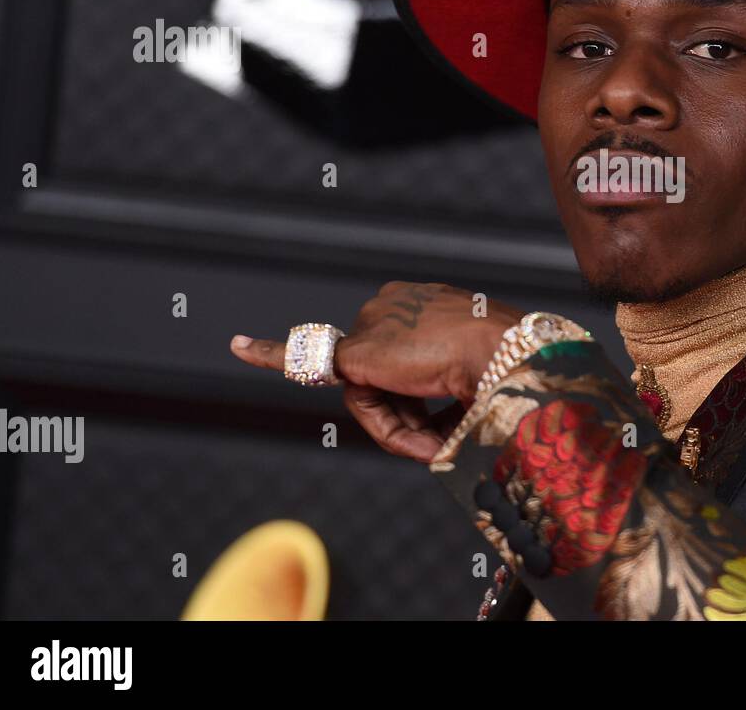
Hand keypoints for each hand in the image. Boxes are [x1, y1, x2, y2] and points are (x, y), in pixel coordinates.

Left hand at [230, 282, 524, 461]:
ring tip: (436, 441)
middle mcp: (398, 305)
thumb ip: (455, 393)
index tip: (435, 386)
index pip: (407, 352)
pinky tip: (237, 345)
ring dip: (402, 427)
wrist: (507, 356)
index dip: (419, 389)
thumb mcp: (479, 376)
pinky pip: (305, 361)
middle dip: (412, 413)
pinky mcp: (360, 353)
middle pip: (388, 376)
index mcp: (432, 305)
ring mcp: (377, 324)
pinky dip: (267, 353)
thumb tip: (435, 434)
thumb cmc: (507, 369)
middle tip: (446, 439)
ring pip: (373, 395)